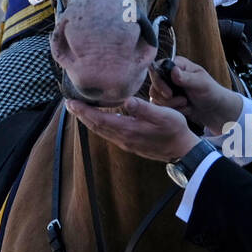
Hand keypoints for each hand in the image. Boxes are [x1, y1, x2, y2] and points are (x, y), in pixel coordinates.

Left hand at [65, 96, 197, 162]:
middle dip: (81, 115)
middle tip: (69, 103)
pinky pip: (108, 133)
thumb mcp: (163, 115)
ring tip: (79, 109)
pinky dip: (99, 125)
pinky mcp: (130, 144)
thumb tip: (126, 101)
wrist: (183, 150)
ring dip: (88, 120)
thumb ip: (143, 108)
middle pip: (96, 126)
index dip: (83, 111)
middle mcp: (123, 138)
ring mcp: (126, 143)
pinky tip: (99, 118)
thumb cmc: (175, 130)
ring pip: (101, 131)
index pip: (99, 119)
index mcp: (128, 129)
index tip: (70, 102)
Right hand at [147, 56, 242, 135]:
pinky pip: (160, 107)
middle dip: (168, 98)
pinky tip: (185, 109)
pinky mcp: (165, 100)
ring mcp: (166, 88)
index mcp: (176, 64)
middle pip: (154, 85)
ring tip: (186, 104)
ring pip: (155, 98)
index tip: (169, 94)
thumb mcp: (201, 83)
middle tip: (184, 101)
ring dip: (171, 105)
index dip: (159, 82)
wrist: (213, 109)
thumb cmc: (211, 91)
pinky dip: (172, 110)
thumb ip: (187, 77)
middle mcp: (168, 74)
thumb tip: (173, 71)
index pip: (157, 68)